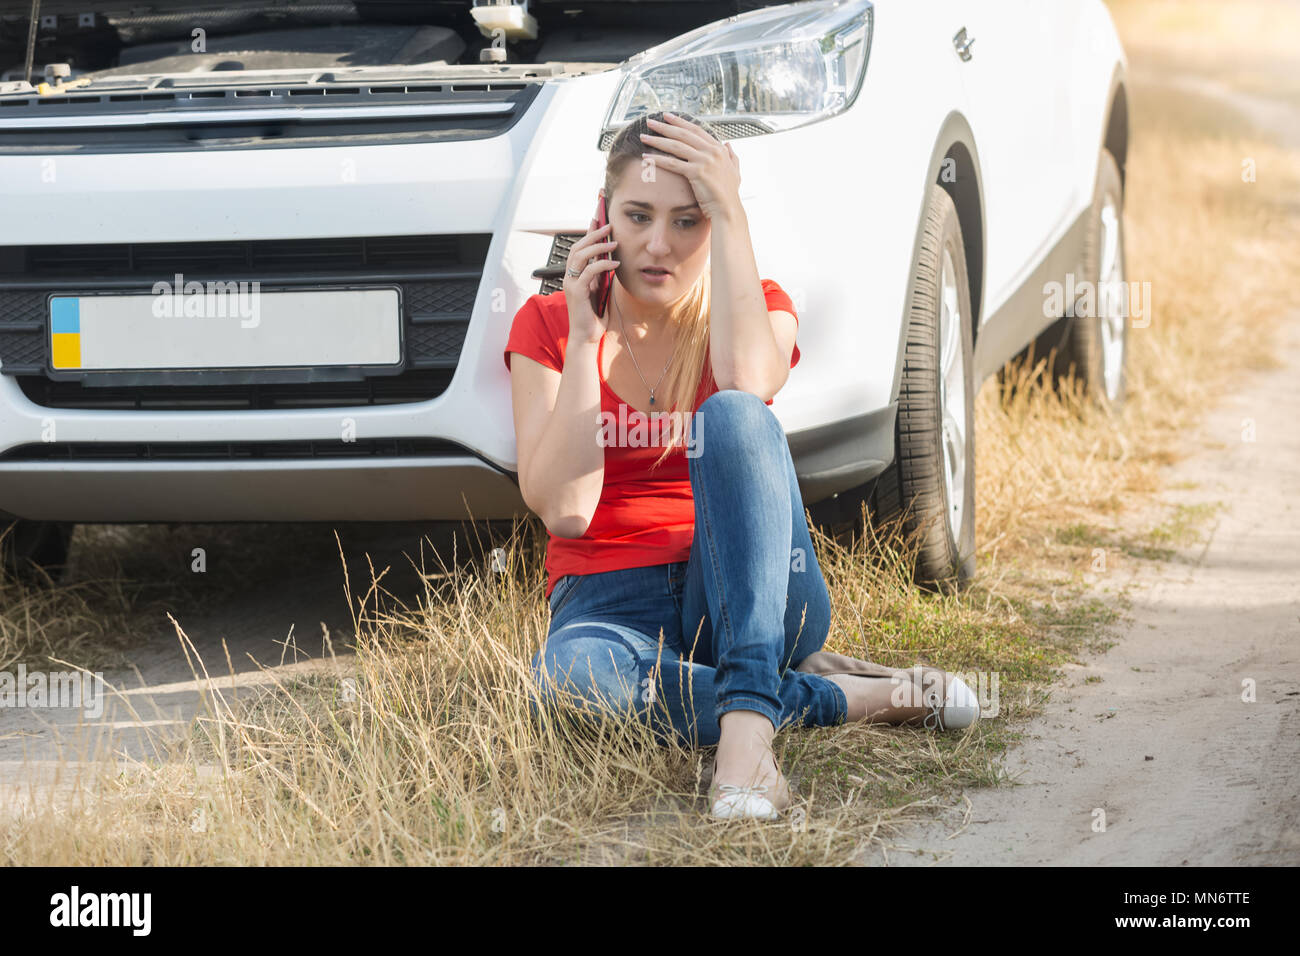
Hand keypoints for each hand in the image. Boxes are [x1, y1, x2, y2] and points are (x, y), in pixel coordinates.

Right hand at [562, 215, 618, 344]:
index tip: (598, 219)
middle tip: (608, 225)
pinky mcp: (576, 292)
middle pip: (578, 247)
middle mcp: (570, 277)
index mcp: (575, 275)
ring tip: (614, 242)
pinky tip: (615, 263)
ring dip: (598, 246)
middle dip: (593, 234)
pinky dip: (603, 264)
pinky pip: (589, 271)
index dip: (588, 233)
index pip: (580, 248)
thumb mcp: (600, 289)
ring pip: (580, 255)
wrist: (587, 336)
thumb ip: (601, 275)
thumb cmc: (594, 316)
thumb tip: (611, 258)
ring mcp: (571, 283)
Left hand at [638, 112, 742, 221]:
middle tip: (650, 122)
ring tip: (643, 137)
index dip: (680, 122)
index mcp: (718, 148)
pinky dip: (658, 159)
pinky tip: (646, 157)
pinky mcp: (696, 173)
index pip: (696, 130)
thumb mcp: (735, 171)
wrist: (728, 210)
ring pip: (676, 146)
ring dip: (657, 140)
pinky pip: (673, 163)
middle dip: (665, 127)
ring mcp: (704, 161)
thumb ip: (731, 156)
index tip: (668, 117)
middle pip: (683, 134)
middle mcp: (712, 151)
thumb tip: (728, 144)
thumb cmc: (729, 194)